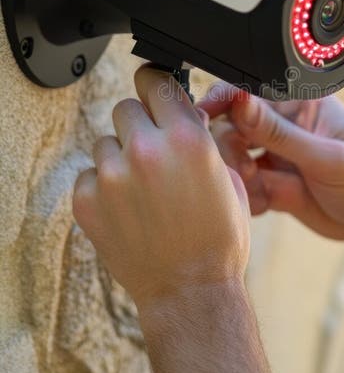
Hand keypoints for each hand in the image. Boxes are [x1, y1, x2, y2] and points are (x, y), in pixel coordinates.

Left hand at [72, 66, 249, 311]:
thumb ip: (201, 138)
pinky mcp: (87, 201)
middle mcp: (146, 149)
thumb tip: (183, 114)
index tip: (154, 94)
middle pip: (126, 108)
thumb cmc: (218, 239)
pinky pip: (88, 174)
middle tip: (154, 153)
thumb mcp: (227, 177)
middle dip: (140, 126)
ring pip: (105, 142)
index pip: (155, 80)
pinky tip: (127, 208)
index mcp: (186, 138)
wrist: (190, 291)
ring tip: (142, 189)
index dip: (156, 87)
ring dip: (120, 157)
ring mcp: (112, 176)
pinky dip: (103, 187)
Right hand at [198, 84, 343, 245]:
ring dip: (238, 176)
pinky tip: (268, 206)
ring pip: (229, 158)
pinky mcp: (267, 181)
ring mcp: (272, 152)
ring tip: (262, 191)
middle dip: (231, 150)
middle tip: (249, 171)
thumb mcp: (326, 157)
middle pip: (229, 125)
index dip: (221, 103)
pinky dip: (247, 198)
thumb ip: (280, 133)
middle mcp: (280, 123)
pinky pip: (239, 187)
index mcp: (297, 101)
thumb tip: (239, 103)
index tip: (202, 119)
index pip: (248, 92)